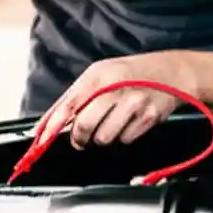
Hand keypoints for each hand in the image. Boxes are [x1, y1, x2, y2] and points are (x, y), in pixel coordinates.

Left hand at [35, 52, 197, 149]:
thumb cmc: (129, 73)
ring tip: (112, 121)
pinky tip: (129, 120)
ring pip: (104, 137)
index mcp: (99, 75)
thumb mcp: (99, 74)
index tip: (41, 140)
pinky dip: (123, 135)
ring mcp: (134, 103)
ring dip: (103, 136)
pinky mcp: (149, 118)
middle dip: (79, 137)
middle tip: (81, 138)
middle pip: (85, 126)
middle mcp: (116, 88)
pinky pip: (125, 139)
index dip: (53, 126)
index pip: (69, 105)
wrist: (171, 72)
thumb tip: (48, 122)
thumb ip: (74, 97)